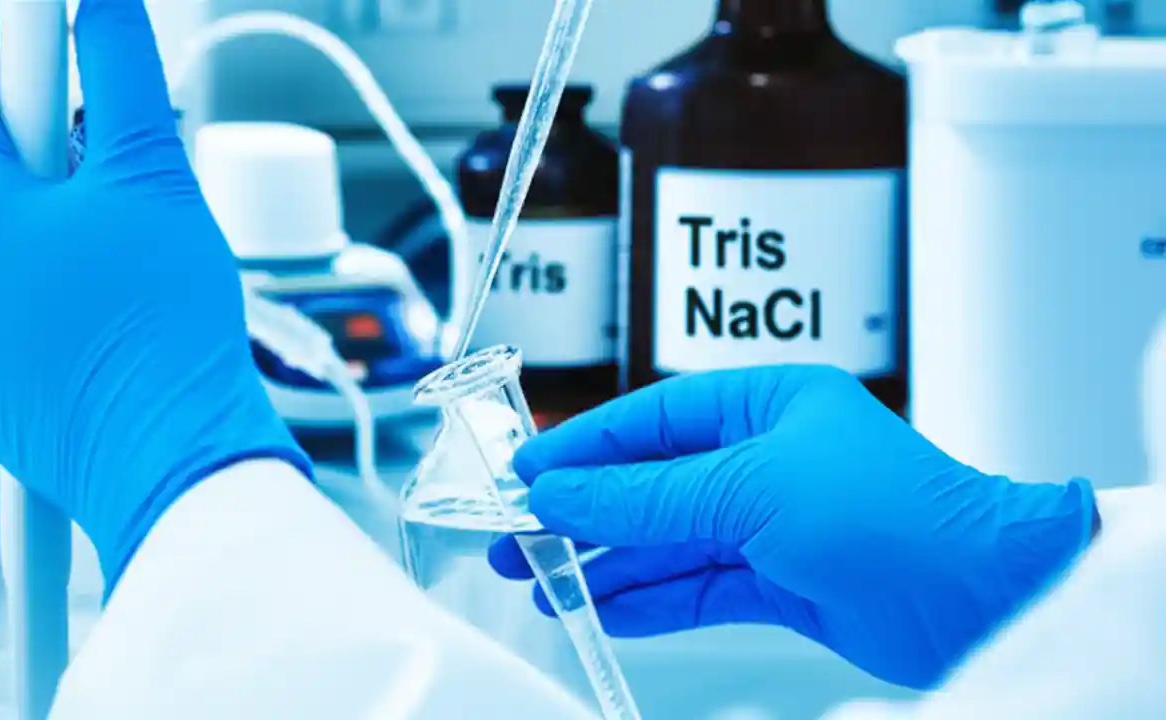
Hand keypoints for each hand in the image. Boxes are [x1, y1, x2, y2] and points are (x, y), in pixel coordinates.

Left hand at [0, 0, 309, 588]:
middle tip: (64, 115)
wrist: (170, 449)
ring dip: (20, 201)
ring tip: (96, 208)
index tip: (3, 14)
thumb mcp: (152, 175)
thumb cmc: (158, 326)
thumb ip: (119, 73)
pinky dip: (27, 268)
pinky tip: (93, 276)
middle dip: (3, 128)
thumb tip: (102, 9)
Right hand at [489, 366, 1096, 689]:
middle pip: (651, 483)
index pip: (652, 418)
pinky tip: (603, 610)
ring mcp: (774, 522)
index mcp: (766, 402)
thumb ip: (649, 495)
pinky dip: (651, 601)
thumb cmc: (897, 514)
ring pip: (668, 541)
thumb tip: (566, 490)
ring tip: (542, 583)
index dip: (584, 446)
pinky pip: (699, 588)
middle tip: (517, 537)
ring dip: (606, 564)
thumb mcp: (750, 488)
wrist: (986, 597)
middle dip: (583, 513)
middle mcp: (767, 458)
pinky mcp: (784, 581)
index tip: (526, 473)